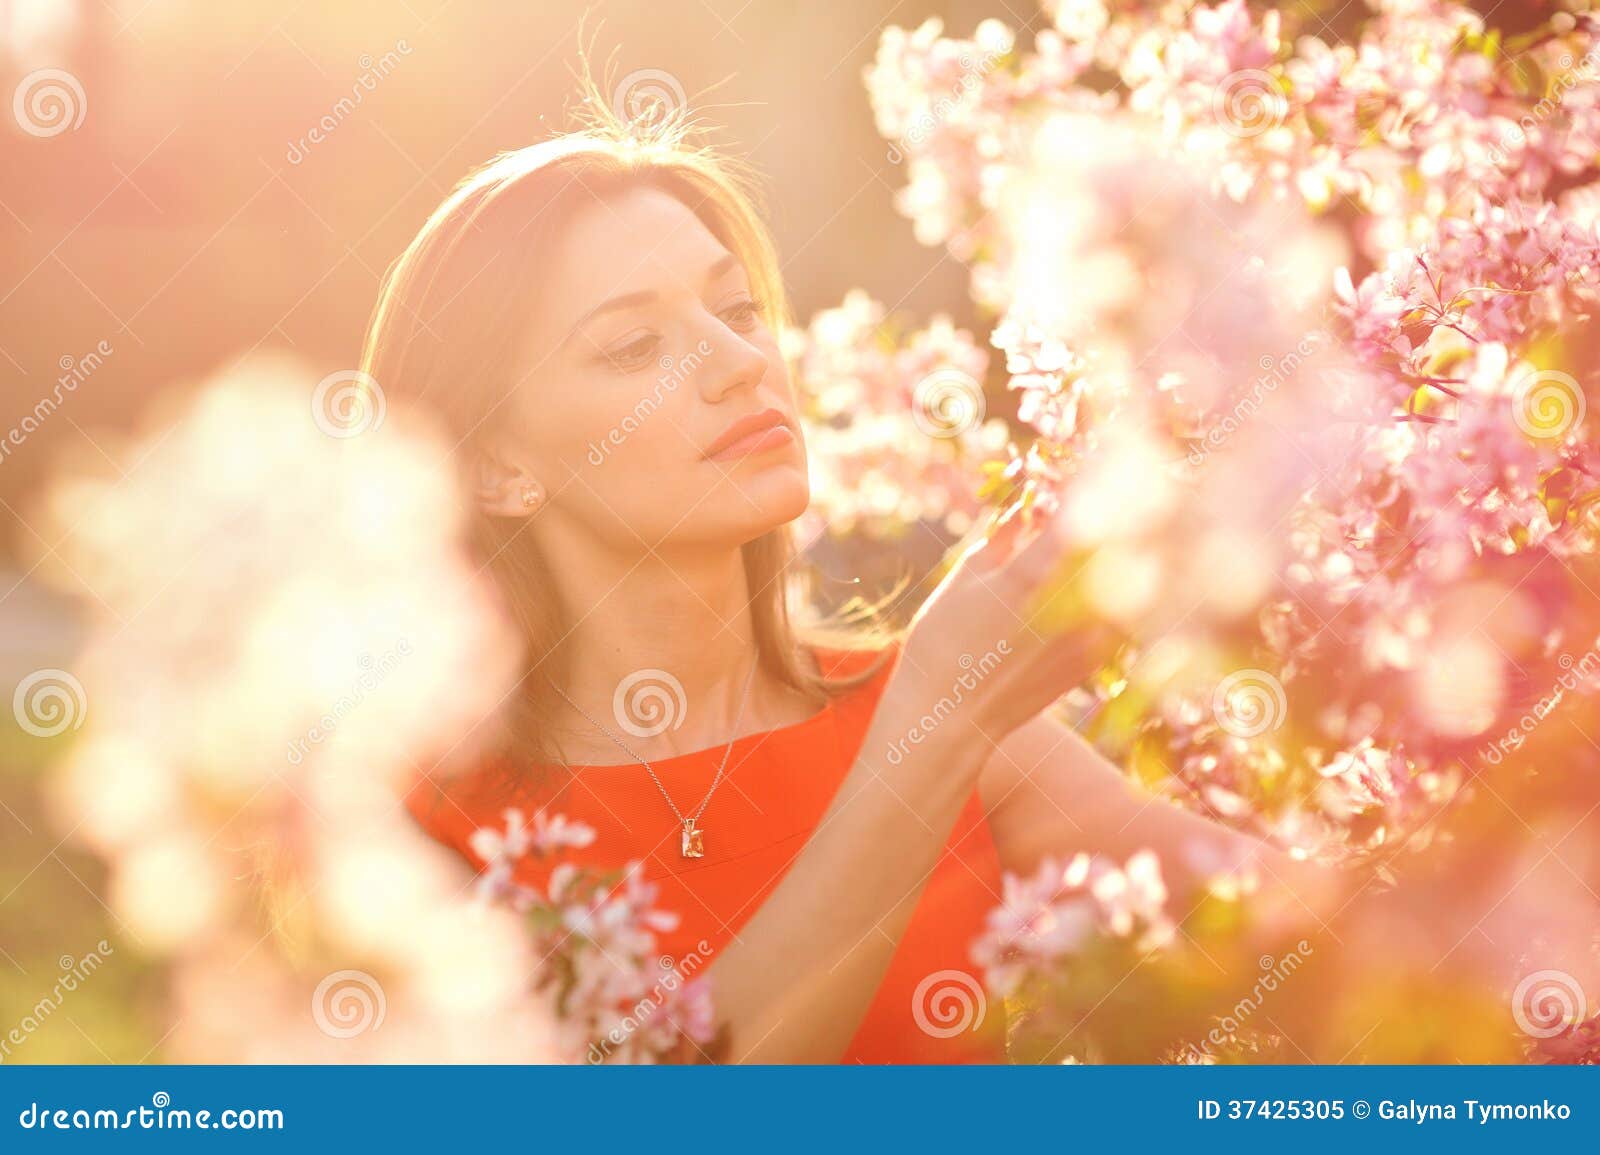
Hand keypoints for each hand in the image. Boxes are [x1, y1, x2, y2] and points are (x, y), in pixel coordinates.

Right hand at [892, 503, 1119, 752]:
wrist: (949, 719)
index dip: (1092, 481)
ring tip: (1119, 537)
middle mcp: (1069, 605)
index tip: (1094, 463)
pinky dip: (1120, 597)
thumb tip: (1027, 504)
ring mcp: (1088, 637)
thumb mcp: (963, 580)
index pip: (1082, 511)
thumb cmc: (943, 644)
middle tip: (1118, 489)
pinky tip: (1100, 587)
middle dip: (1117, 514)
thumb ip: (1002, 537)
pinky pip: (1124, 618)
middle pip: (1119, 542)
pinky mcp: (1094, 662)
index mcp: (1033, 574)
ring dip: (1124, 556)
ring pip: (1130, 581)